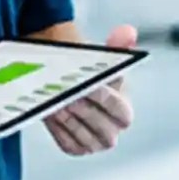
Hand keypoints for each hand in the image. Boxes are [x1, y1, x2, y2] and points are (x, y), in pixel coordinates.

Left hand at [45, 25, 136, 155]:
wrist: (68, 88)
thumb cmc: (90, 76)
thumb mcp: (103, 60)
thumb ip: (117, 45)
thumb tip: (128, 32)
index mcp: (124, 111)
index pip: (121, 111)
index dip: (106, 99)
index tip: (90, 85)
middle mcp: (113, 130)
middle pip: (104, 128)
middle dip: (85, 110)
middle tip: (68, 95)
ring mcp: (95, 142)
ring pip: (86, 138)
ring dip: (70, 120)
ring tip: (56, 103)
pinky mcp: (77, 148)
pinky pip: (70, 143)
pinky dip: (60, 130)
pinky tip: (50, 114)